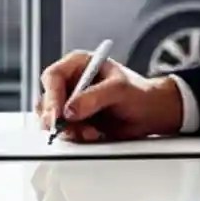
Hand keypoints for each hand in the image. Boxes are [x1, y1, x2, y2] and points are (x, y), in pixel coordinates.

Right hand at [35, 50, 182, 141]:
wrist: (152, 113)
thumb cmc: (139, 93)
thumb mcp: (119, 90)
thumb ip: (94, 98)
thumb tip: (70, 110)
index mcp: (79, 64)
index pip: (53, 77)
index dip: (52, 96)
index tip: (58, 115)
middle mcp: (71, 82)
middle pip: (47, 99)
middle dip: (57, 117)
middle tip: (70, 129)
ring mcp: (72, 102)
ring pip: (52, 118)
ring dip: (68, 129)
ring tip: (91, 132)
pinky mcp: (76, 120)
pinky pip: (65, 130)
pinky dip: (75, 136)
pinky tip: (93, 134)